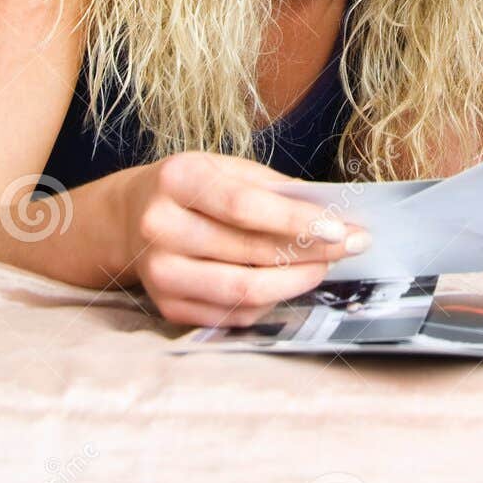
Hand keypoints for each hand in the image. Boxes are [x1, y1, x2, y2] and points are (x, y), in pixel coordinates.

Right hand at [119, 152, 370, 326]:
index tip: (341, 229)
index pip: (244, 206)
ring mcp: (160, 272)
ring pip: (242, 291)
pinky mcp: (166, 306)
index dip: (296, 220)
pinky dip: (269, 302)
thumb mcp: (227, 168)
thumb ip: (274, 189)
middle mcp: (160, 227)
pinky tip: (288, 284)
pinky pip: (231, 314)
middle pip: (248, 251)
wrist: (132, 216)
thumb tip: (330, 214)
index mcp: (177, 179)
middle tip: (350, 247)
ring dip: (295, 283)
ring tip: (323, 267)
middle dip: (310, 252)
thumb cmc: (195, 188)